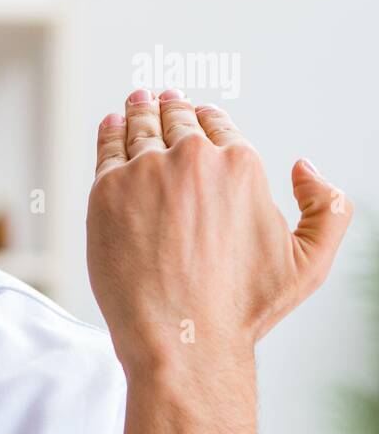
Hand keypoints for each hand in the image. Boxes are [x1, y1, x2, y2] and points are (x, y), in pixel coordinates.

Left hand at [87, 88, 351, 378]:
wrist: (181, 336)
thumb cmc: (242, 308)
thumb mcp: (310, 263)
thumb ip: (328, 209)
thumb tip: (304, 165)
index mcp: (240, 165)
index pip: (217, 125)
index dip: (205, 117)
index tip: (195, 111)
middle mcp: (191, 159)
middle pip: (175, 120)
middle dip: (168, 106)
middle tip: (158, 97)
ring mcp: (144, 172)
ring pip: (139, 127)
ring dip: (137, 111)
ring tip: (134, 103)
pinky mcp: (105, 191)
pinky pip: (107, 148)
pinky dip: (110, 131)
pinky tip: (111, 125)